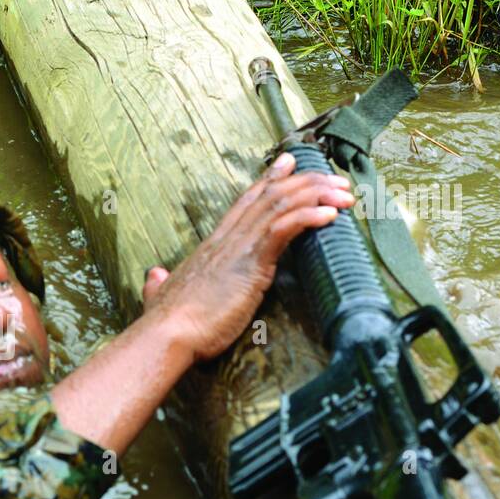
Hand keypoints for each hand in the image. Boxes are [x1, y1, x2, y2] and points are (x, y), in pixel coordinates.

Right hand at [142, 151, 354, 360]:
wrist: (166, 335)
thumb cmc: (166, 324)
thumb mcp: (160, 298)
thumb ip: (158, 285)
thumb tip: (155, 276)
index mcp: (212, 246)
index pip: (245, 204)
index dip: (269, 180)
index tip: (290, 163)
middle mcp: (226, 240)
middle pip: (270, 196)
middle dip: (307, 183)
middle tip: (336, 179)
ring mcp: (238, 249)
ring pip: (281, 206)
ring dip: (317, 196)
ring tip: (344, 195)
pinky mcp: (250, 265)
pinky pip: (283, 230)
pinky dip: (308, 217)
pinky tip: (330, 215)